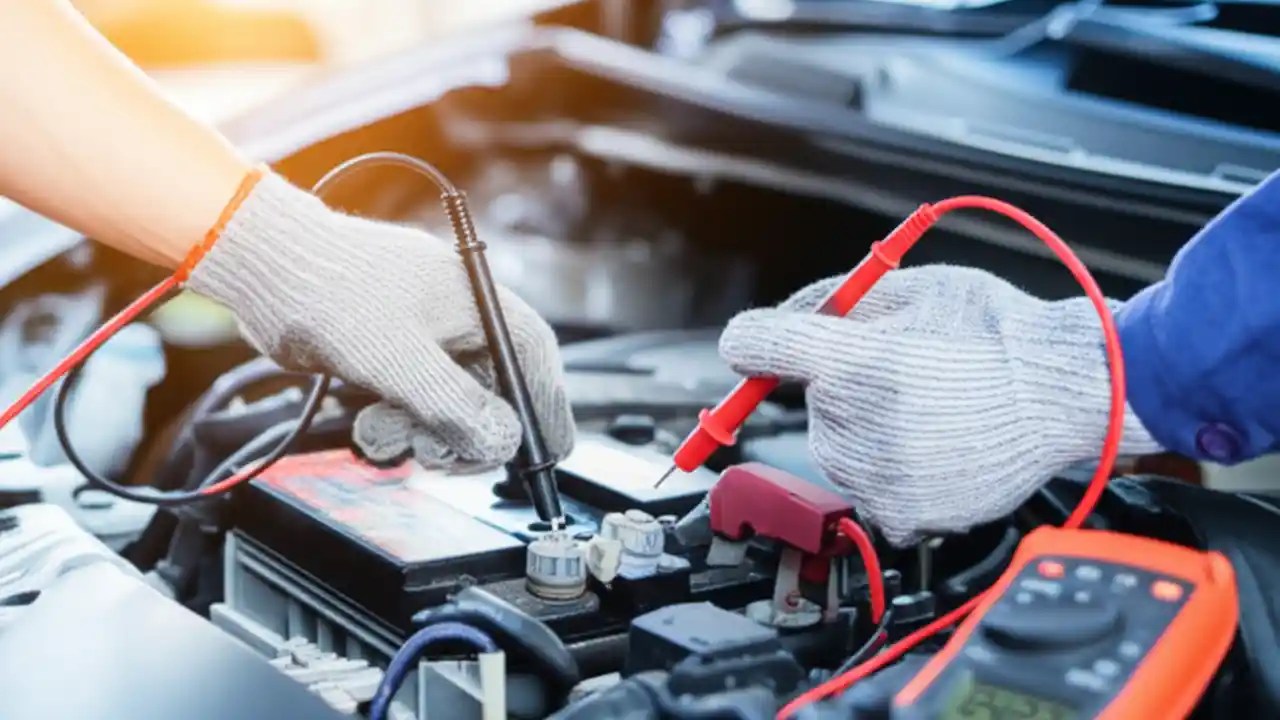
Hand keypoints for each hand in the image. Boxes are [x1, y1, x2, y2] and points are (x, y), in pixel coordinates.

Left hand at [188, 173, 574, 467]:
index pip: (534, 363)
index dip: (544, 413)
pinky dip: (396, 427)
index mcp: (481, 306)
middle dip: (465, 436)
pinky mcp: (396, 357)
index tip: (545, 456)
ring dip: (420, 436)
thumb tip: (502, 442)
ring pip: (451, 410)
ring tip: (381, 431)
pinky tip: (368, 424)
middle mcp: (463, 322)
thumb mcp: (398, 358)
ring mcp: (429, 340)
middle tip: (435, 457)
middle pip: (495, 397)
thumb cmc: (331, 291)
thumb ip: (454, 405)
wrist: (265, 268)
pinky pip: (415, 409)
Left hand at [718, 265, 1158, 545]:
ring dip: (868, 429)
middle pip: (808, 401)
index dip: (755, 340)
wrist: (1067, 394)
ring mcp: (875, 475)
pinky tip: (938, 446)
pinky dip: (894, 472)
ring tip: (934, 410)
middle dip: (843, 384)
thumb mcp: (913, 285)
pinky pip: (871, 489)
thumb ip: (835, 298)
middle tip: (908, 372)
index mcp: (851, 360)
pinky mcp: (900, 511)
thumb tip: (781, 319)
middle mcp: (853, 422)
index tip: (758, 346)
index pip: (755, 345)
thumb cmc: (998, 333)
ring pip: (839, 446)